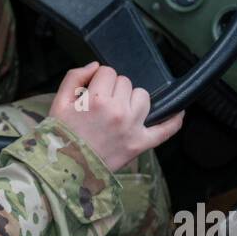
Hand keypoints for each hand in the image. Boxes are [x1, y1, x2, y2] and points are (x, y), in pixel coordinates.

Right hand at [48, 62, 184, 171]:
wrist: (66, 169)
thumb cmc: (61, 135)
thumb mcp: (58, 102)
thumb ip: (74, 77)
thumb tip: (96, 66)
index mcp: (97, 100)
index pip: (108, 72)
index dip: (98, 80)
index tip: (91, 91)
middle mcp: (118, 112)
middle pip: (125, 82)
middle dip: (113, 88)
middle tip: (101, 105)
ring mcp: (132, 128)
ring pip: (143, 97)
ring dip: (132, 99)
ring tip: (119, 111)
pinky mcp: (140, 144)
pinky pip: (165, 130)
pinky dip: (173, 120)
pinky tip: (178, 111)